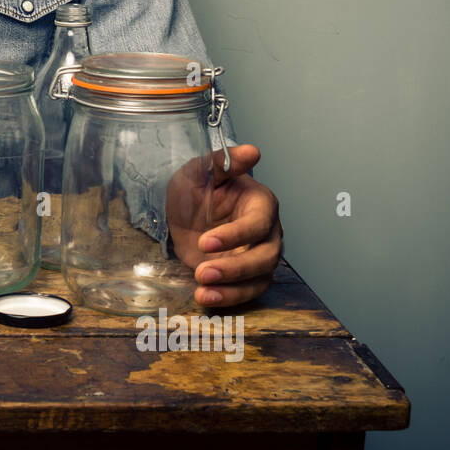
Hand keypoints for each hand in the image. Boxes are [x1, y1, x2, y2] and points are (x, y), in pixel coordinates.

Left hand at [165, 144, 282, 308]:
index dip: (235, 235)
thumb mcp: (198, 171)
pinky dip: (228, 298)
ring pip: (260, 277)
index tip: (204, 242)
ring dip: (232, 288)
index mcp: (260, 203)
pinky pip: (248, 292)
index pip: (258, 223)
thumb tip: (252, 151)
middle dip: (235, 267)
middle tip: (203, 272)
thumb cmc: (195, 191)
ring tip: (203, 291)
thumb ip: (223, 162)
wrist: (182, 216)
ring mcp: (259, 255)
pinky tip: (206, 298)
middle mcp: (267, 231)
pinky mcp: (247, 276)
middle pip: (266, 256)